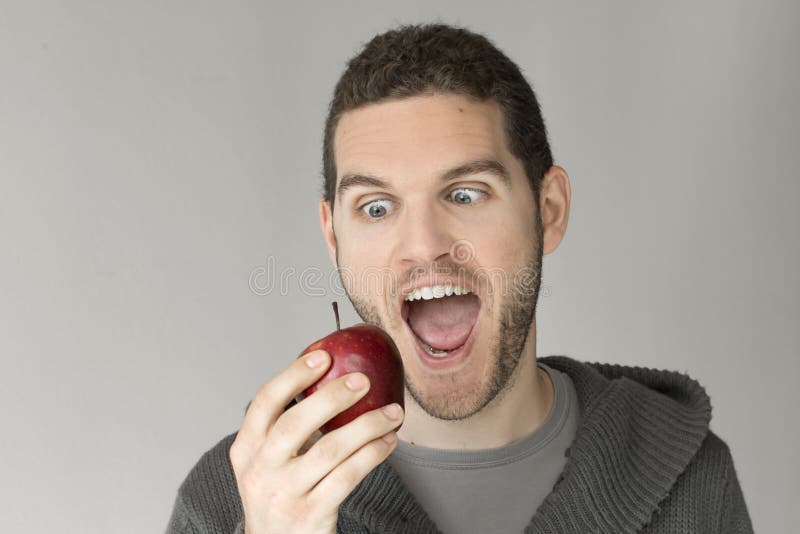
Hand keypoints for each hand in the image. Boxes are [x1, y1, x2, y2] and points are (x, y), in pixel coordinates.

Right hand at [229, 350, 403, 533]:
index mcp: (246, 448)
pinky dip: (372, 454)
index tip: (323, 356)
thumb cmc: (281, 491)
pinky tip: (387, 442)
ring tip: (391, 413)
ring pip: (330, 450)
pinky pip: (348, 476)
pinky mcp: (311, 514)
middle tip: (363, 380)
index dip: (293, 375)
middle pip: (295, 423)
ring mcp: (284, 494)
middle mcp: (259, 470)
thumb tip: (334, 375)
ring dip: (366, 425)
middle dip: (332, 396)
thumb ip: (289, 425)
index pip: (264, 401)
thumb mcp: (270, 459)